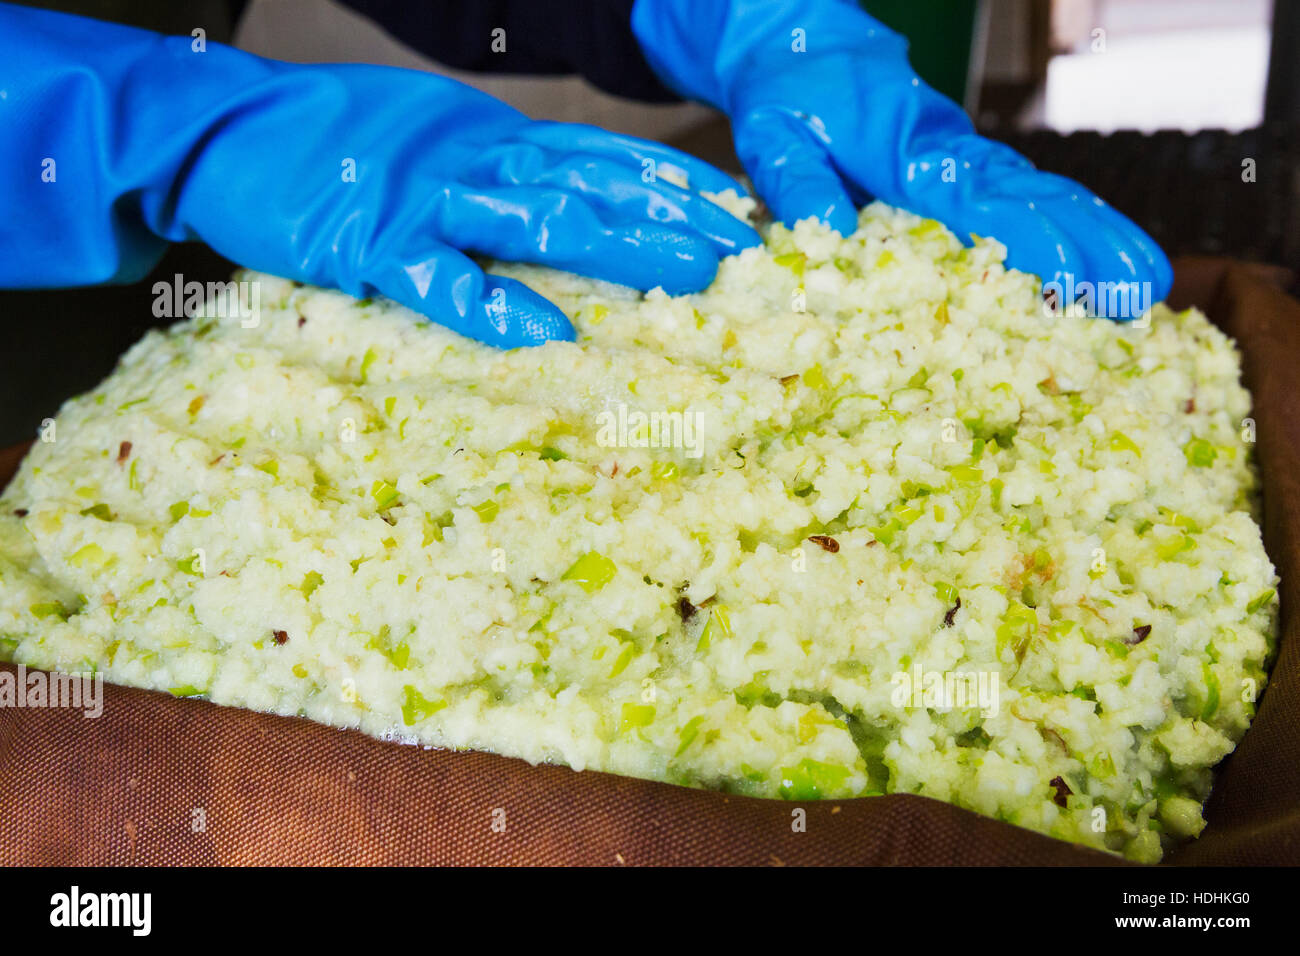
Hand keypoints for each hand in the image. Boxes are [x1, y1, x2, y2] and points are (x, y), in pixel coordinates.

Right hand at [0, 4, 759, 345]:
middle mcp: (475, 158)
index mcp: (488, 138)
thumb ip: (487, 175)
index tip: (734, 207)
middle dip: (671, 216)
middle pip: (593, 184)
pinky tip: (548, 331)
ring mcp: (427, 197)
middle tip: (741, 251)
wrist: (221, 126)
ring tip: (685, 277)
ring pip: (541, 217)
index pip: (599, 155)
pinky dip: (493, 303)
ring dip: (617, 247)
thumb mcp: (426, 144)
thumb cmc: (326, 146)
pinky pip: (441, 277)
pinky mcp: (371, 241)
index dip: (669, 179)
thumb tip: (549, 212)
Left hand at [632, 0, 1172, 312]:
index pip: (977, 200)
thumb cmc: (788, 91)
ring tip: (1144, 284)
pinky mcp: (963, 163)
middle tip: (1138, 292)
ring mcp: (962, 155)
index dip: (1026, 240)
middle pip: (1032, 198)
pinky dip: (1070, 224)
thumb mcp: (773, 134)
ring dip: (1096, 237)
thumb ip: (799, 181)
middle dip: (1089, 245)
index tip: (1067, 280)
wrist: (802, 39)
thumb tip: (832, 235)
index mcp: (904, 150)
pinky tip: (1102, 259)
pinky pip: (1025, 194)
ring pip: (1041, 194)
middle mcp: (947, 151)